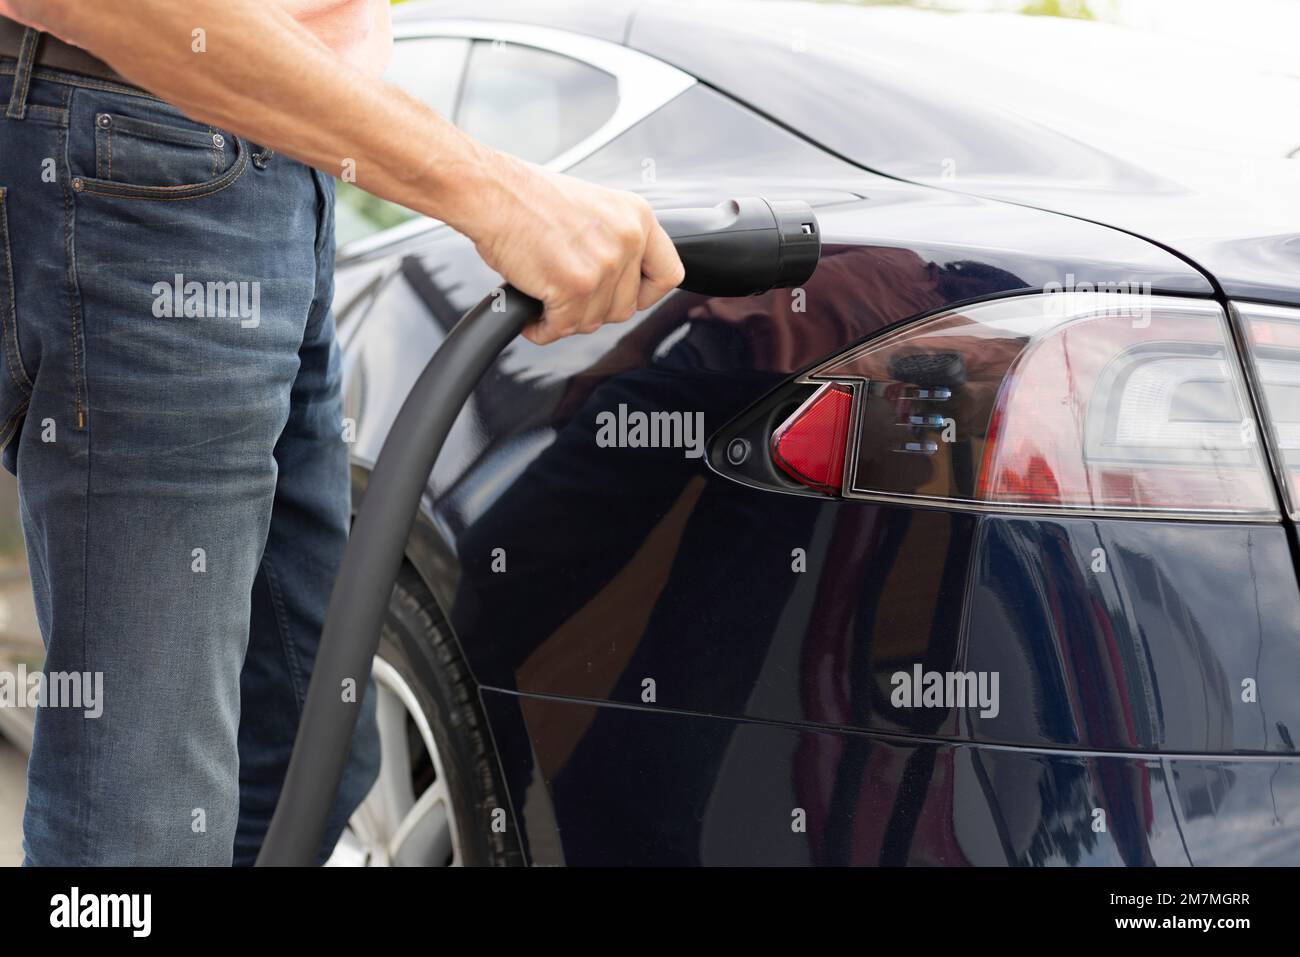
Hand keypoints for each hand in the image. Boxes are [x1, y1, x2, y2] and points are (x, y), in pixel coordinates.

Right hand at [462, 152, 683, 344]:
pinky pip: (563, 328)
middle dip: (593, 309)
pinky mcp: (574, 287)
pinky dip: (543, 329)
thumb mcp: (594, 209)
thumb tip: (621, 283)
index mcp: (637, 217)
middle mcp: (627, 239)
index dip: (647, 295)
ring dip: (566, 318)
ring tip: (546, 299)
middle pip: (625, 308)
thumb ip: (616, 242)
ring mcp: (603, 265)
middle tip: (567, 296)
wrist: (492, 191)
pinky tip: (532, 316)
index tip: (627, 298)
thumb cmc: (529, 197)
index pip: (668, 274)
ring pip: (593, 322)